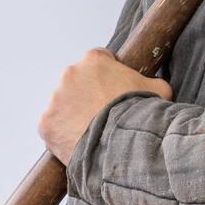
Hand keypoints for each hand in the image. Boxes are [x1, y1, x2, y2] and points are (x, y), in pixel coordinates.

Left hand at [38, 47, 172, 166]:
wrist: (122, 145)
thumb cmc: (140, 115)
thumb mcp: (159, 90)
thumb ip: (153, 82)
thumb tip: (157, 86)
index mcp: (94, 60)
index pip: (98, 60)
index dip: (108, 75)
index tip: (113, 90)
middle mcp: (70, 74)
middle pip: (78, 82)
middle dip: (88, 95)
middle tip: (103, 114)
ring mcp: (55, 99)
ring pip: (63, 105)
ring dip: (74, 114)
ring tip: (93, 131)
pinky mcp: (46, 123)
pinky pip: (53, 127)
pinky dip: (63, 134)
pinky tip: (80, 141)